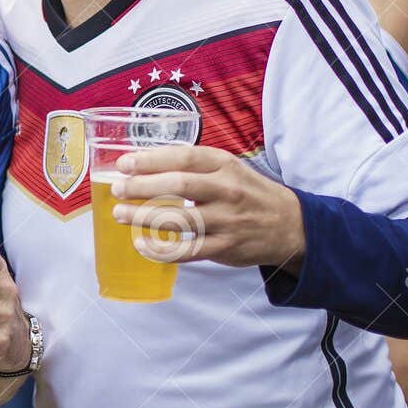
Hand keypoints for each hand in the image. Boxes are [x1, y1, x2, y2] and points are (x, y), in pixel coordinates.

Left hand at [109, 145, 305, 272]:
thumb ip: (193, 165)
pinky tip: (141, 244)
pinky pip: (188, 251)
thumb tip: (142, 163)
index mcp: (224, 165)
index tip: (124, 164)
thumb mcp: (228, 168)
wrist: (289, 224)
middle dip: (142, 187)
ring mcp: (227, 221)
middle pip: (179, 186)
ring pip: (180, 219)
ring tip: (119, 213)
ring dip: (144, 216)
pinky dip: (161, 249)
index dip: (151, 160)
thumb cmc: (247, 192)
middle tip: (117, 188)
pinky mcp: (225, 247)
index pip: (184, 157)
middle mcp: (227, 190)